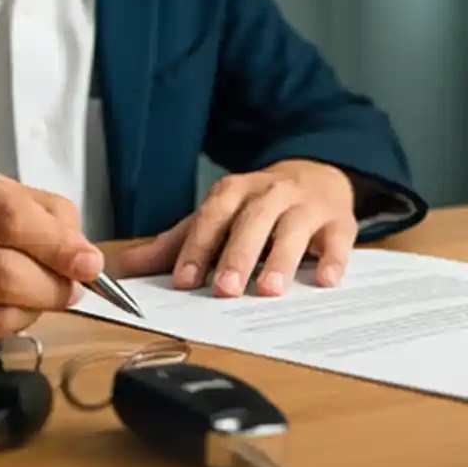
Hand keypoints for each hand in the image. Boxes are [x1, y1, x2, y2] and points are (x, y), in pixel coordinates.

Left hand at [118, 160, 358, 296]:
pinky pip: (339, 239)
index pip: (213, 217)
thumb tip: (128, 267)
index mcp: (236, 192)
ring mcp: (307, 205)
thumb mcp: (219, 217)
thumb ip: (178, 243)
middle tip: (224, 289)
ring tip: (270, 290)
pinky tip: (327, 280)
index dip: (198, 248)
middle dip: (237, 254)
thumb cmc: (260, 206)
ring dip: (282, 258)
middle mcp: (271, 193)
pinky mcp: (339, 221)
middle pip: (253, 220)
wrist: (317, 176)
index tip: (184, 281)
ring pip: (294, 227)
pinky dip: (334, 259)